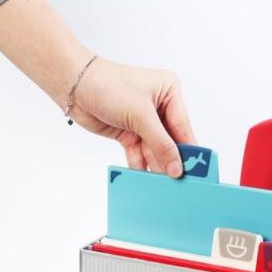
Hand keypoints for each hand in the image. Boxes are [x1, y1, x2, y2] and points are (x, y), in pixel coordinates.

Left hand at [0, 0, 195, 175]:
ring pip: (154, 150)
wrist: (75, 87)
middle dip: (170, 161)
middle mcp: (159, 107)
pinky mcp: (129, 132)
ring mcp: (144, 121)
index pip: (183, 127)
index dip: (189, 151)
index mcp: (169, 92)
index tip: (196, 172)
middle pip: (170, 141)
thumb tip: (176, 167)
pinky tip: (144, 178)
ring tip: (161, 185)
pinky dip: (140, 165)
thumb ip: (161, 144)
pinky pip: (139, 153)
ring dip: (155, 166)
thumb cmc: (109, 86)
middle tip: (177, 183)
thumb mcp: (141, 116)